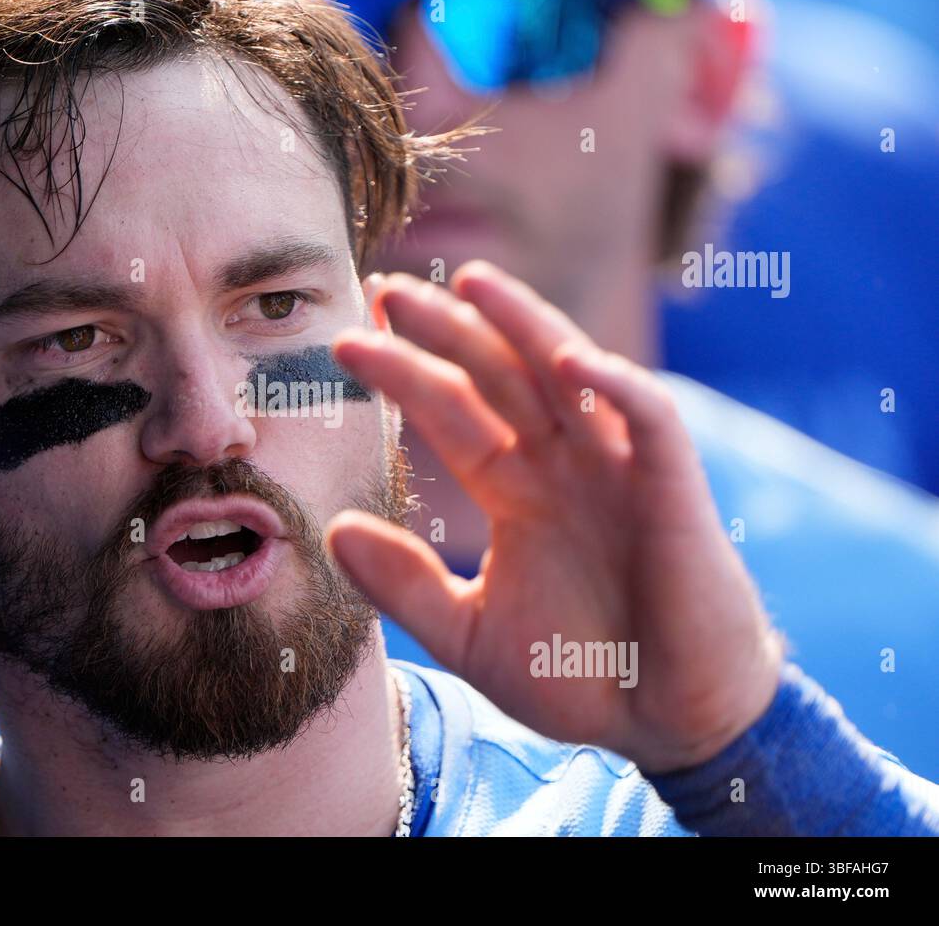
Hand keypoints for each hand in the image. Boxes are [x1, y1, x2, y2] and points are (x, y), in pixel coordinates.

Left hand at [328, 261, 783, 772]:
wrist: (668, 724)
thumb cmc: (581, 676)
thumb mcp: (470, 635)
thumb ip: (405, 585)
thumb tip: (332, 529)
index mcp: (515, 490)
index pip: (451, 412)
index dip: (403, 374)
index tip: (345, 347)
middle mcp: (561, 465)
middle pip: (498, 375)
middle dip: (446, 330)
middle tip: (384, 290)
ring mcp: (617, 468)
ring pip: (569, 372)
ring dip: (525, 324)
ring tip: (471, 283)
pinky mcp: (673, 488)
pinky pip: (648, 418)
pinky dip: (614, 386)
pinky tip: (567, 360)